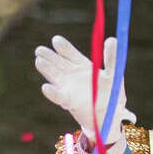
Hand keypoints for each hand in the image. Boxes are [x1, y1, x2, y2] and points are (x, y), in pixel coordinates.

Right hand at [36, 34, 134, 153]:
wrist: (110, 114)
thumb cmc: (112, 93)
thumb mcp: (114, 74)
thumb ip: (111, 58)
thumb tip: (112, 39)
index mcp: (84, 67)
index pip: (71, 54)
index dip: (63, 47)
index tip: (55, 40)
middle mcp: (73, 75)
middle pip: (59, 63)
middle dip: (49, 56)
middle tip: (39, 50)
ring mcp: (69, 88)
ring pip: (55, 76)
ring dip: (47, 69)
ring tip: (39, 61)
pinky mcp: (68, 102)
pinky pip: (58, 96)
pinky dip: (52, 92)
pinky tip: (46, 87)